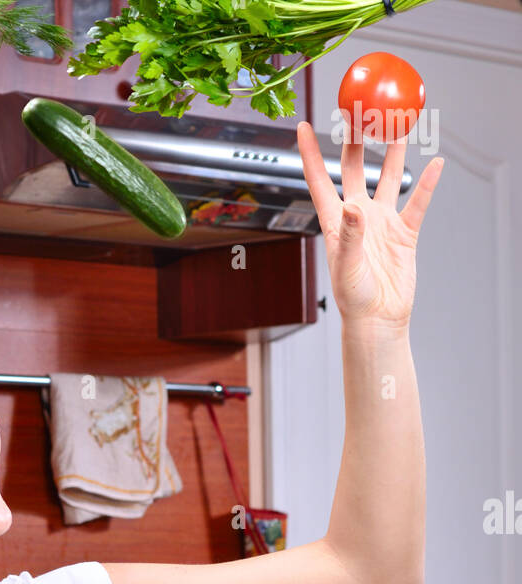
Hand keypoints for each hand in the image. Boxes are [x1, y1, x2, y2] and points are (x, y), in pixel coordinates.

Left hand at [296, 121, 443, 332]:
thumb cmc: (353, 299)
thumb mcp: (347, 265)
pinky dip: (427, 184)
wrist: (377, 319)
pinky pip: (417, 203)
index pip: (319, 179)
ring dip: (394, 152)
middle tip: (361, 109)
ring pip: (389, 177)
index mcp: (335, 220)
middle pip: (356, 167)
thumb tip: (354, 207)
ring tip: (398, 123)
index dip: (309, 153)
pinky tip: (436, 164)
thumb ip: (350, 235)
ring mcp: (381, 222)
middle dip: (357, 138)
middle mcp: (357, 215)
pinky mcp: (404, 234)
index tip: (301, 126)